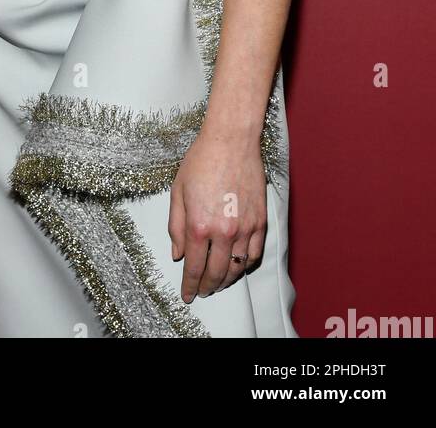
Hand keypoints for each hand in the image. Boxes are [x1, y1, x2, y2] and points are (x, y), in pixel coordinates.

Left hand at [167, 126, 266, 302]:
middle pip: (216, 273)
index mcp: (199, 225)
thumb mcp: (177, 192)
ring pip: (237, 267)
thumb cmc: (201, 161)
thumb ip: (176, 227)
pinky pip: (254, 254)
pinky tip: (237, 267)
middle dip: (207, 287)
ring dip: (226, 280)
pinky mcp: (260, 222)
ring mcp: (245, 228)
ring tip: (217, 283)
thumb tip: (178, 254)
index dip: (189, 285)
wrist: (231, 141)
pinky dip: (245, 266)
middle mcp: (224, 232)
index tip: (187, 296)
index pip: (194, 267)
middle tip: (201, 292)